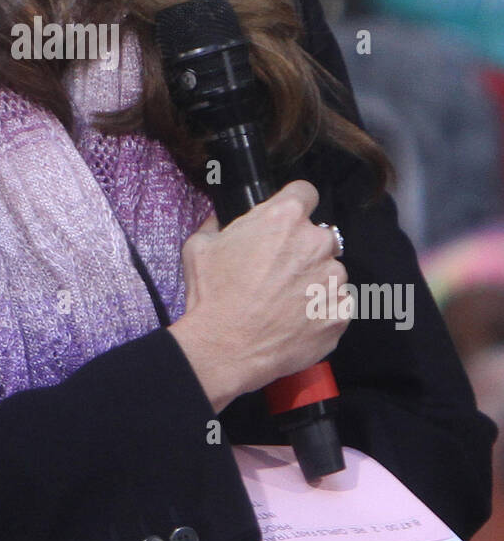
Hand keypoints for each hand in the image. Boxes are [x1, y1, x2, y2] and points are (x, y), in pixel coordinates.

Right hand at [169, 179, 350, 410]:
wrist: (225, 348)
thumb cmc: (212, 296)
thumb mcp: (200, 247)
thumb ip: (217, 225)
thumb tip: (219, 222)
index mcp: (284, 218)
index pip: (305, 193)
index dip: (294, 206)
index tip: (286, 223)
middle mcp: (316, 243)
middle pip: (319, 236)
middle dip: (303, 249)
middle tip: (278, 272)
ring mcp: (332, 279)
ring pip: (330, 271)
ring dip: (314, 281)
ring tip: (285, 302)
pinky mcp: (340, 312)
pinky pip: (337, 304)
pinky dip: (322, 310)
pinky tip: (296, 320)